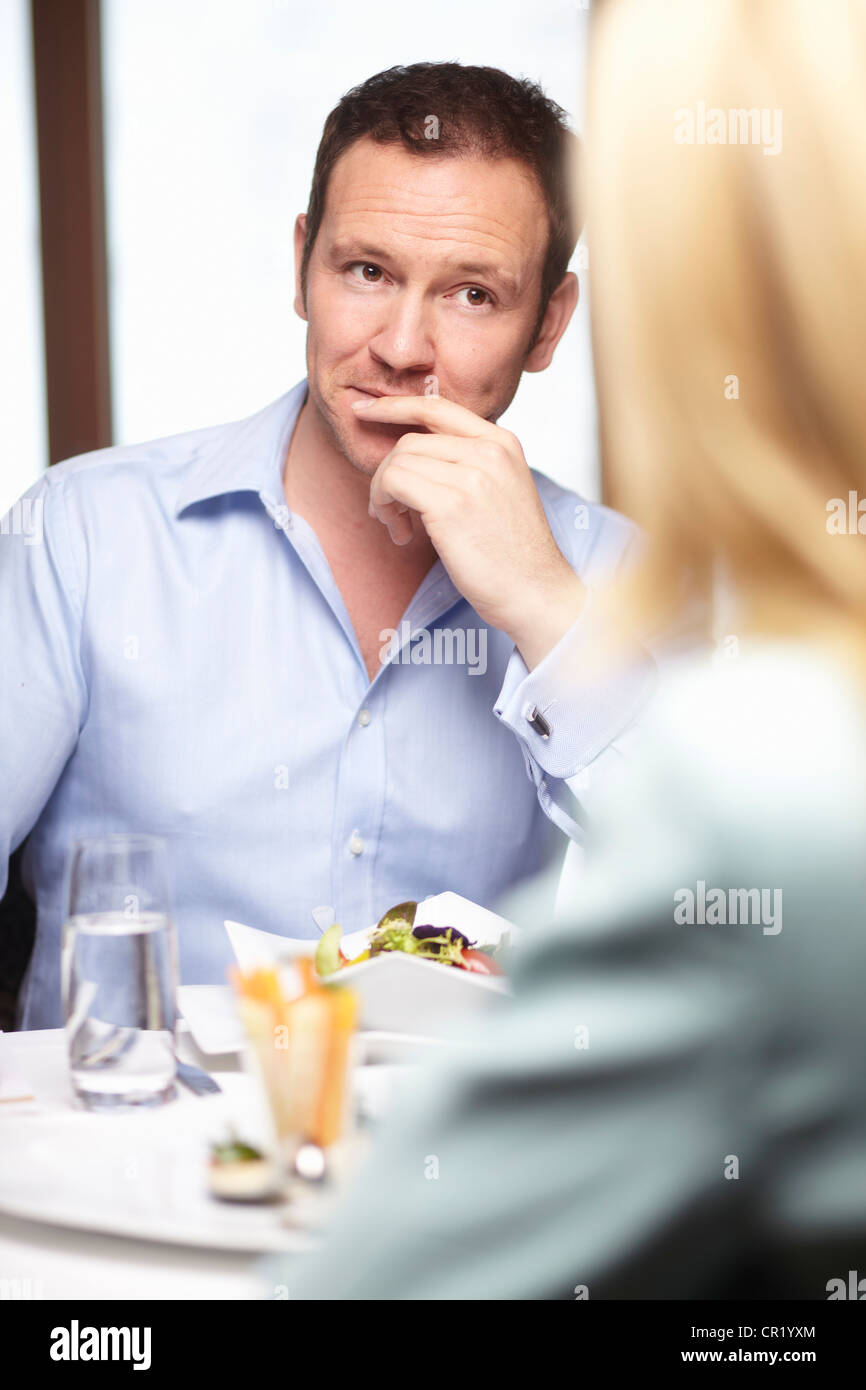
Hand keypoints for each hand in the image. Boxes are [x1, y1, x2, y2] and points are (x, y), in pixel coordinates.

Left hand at [354, 393, 584, 669]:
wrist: (536, 592)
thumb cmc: (513, 555)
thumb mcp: (500, 491)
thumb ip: (467, 465)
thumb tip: (411, 456)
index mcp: (502, 442)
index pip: (437, 407)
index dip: (394, 406)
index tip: (364, 411)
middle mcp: (489, 450)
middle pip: (410, 440)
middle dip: (387, 474)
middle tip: (389, 512)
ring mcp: (472, 475)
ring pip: (397, 462)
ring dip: (383, 495)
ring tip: (398, 526)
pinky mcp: (451, 504)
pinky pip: (393, 484)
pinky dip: (385, 507)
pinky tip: (402, 534)